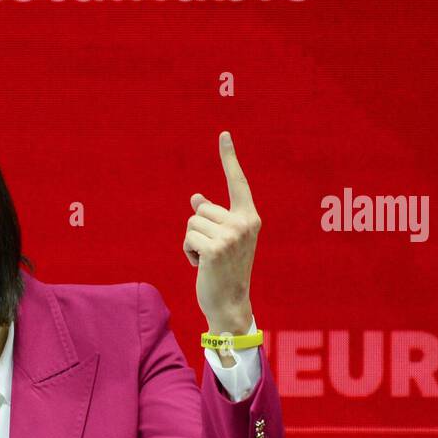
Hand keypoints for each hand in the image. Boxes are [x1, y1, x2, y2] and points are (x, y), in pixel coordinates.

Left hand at [183, 131, 258, 338]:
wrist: (230, 303)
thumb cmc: (225, 270)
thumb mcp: (223, 240)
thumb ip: (213, 217)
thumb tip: (195, 197)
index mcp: (250, 218)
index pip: (237, 183)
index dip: (229, 158)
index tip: (223, 134)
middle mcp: (244, 223)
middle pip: (201, 209)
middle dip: (198, 230)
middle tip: (213, 253)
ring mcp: (231, 236)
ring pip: (191, 223)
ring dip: (192, 242)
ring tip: (208, 260)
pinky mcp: (214, 249)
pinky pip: (187, 238)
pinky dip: (188, 253)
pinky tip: (202, 266)